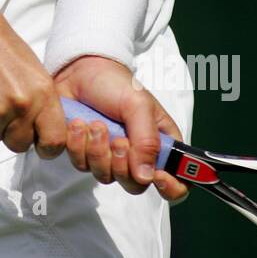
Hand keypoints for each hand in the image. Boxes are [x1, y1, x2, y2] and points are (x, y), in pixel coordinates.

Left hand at [54, 55, 188, 203]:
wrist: (79, 70)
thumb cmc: (115, 84)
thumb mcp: (138, 105)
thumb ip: (146, 141)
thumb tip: (147, 177)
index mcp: (162, 144)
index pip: (178, 182)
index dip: (171, 187)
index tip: (156, 176)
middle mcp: (139, 156)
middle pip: (136, 185)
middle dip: (123, 164)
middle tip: (118, 139)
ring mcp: (111, 157)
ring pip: (106, 177)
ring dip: (98, 151)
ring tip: (95, 123)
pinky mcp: (86, 154)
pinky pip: (82, 165)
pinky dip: (79, 146)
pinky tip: (79, 125)